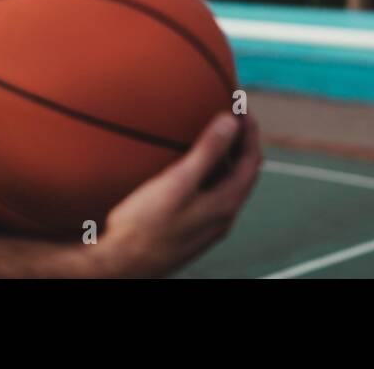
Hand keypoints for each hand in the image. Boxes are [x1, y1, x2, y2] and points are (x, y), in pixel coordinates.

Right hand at [93, 112, 261, 277]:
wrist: (121, 266)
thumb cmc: (145, 226)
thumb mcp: (177, 182)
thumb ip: (207, 152)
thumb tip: (231, 122)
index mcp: (225, 204)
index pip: (251, 160)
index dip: (250, 131)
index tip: (242, 107)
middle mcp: (223, 217)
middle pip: (243, 172)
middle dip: (241, 142)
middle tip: (231, 116)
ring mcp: (208, 225)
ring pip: (228, 185)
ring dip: (226, 158)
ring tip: (213, 135)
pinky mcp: (193, 229)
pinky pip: (212, 195)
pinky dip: (212, 173)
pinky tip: (192, 168)